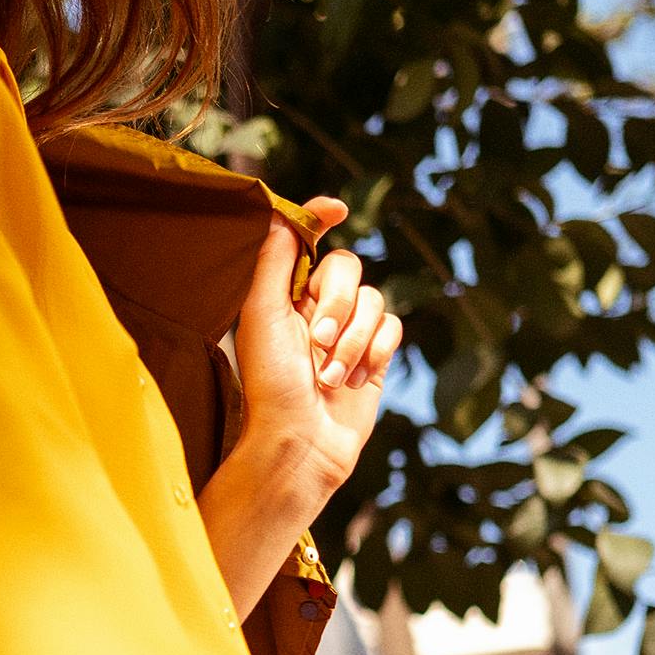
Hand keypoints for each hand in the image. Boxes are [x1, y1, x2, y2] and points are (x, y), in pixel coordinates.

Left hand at [231, 198, 402, 524]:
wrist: (301, 445)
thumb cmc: (271, 385)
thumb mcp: (261, 316)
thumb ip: (274, 260)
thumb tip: (286, 211)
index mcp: (284, 296)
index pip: (307, 243)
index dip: (320, 219)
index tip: (337, 208)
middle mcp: (317, 309)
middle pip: (348, 267)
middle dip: (337, 304)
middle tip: (318, 342)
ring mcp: (349, 332)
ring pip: (374, 300)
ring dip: (354, 340)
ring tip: (329, 377)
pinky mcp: (374, 356)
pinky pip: (393, 328)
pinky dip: (375, 353)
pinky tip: (354, 382)